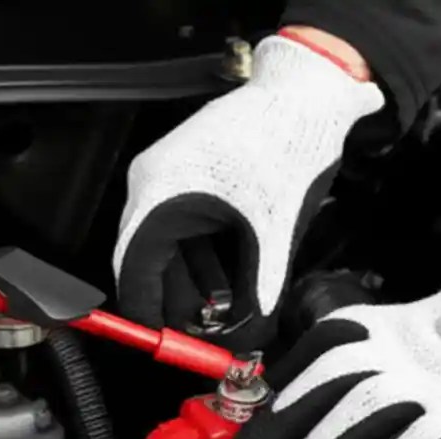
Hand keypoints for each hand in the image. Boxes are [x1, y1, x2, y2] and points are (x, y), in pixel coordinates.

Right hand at [113, 34, 382, 347]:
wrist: (307, 92)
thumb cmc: (285, 138)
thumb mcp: (275, 226)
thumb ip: (263, 285)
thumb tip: (257, 331)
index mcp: (162, 192)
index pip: (133, 268)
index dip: (149, 313)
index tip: (167, 344)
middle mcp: (155, 183)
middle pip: (150, 262)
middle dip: (179, 302)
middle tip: (205, 335)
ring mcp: (170, 177)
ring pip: (171, 248)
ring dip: (196, 283)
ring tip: (226, 312)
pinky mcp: (191, 177)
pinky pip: (186, 229)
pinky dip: (206, 258)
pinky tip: (232, 280)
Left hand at [231, 250, 440, 438]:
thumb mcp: (439, 324)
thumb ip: (395, 348)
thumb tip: (344, 382)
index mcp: (398, 327)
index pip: (321, 349)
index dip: (283, 383)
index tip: (258, 415)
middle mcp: (409, 352)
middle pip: (326, 385)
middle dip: (283, 427)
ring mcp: (440, 385)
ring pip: (358, 416)